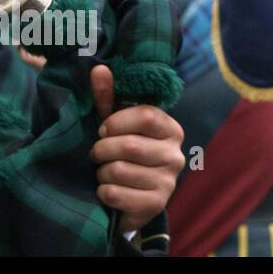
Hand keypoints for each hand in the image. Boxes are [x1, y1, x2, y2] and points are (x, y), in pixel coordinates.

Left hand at [89, 64, 183, 233]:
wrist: (131, 196)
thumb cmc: (122, 149)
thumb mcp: (115, 121)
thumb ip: (107, 96)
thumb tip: (99, 68)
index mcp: (170, 129)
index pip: (146, 116)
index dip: (116, 121)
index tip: (103, 129)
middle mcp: (175, 155)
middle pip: (130, 146)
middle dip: (102, 149)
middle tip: (97, 153)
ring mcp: (169, 182)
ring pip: (120, 170)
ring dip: (101, 171)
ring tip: (103, 171)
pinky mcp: (156, 205)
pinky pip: (116, 194)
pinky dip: (103, 191)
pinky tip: (107, 189)